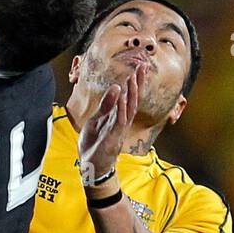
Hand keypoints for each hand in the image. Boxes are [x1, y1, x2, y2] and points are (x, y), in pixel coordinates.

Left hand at [78, 64, 143, 184]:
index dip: (134, 82)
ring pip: (129, 108)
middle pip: (133, 99)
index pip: (129, 96)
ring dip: (131, 93)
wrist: (90, 165)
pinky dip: (121, 108)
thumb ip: (105, 105)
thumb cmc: (94, 144)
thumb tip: (116, 86)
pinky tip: (122, 96)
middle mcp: (122, 121)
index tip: (138, 68)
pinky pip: (120, 120)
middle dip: (138, 83)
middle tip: (142, 67)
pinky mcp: (114, 137)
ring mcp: (119, 129)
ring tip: (134, 78)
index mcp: (118, 116)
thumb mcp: (96, 119)